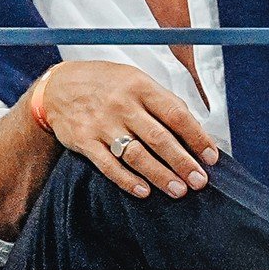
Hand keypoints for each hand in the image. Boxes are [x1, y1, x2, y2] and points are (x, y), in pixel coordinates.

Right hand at [32, 60, 219, 198]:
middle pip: (159, 138)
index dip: (197, 138)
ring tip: (178, 191)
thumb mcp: (133, 78)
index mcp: (139, 86)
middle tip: (199, 181)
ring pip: (136, 155)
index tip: (211, 157)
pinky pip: (108, 165)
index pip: (176, 114)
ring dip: (160, 175)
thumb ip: (161, 100)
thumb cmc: (103, 83)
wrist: (57, 86)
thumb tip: (193, 127)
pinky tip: (144, 191)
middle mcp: (121, 105)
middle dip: (183, 163)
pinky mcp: (84, 141)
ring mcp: (102, 124)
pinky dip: (127, 180)